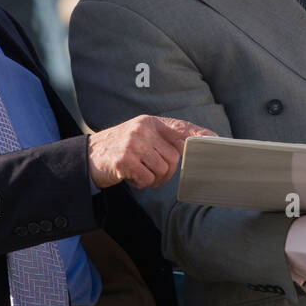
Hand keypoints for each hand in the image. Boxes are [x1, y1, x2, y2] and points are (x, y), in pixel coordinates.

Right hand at [87, 115, 213, 189]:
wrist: (88, 156)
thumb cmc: (121, 148)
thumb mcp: (141, 136)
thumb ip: (163, 139)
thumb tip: (191, 147)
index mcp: (150, 122)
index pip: (181, 129)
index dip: (200, 136)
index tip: (217, 141)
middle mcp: (143, 129)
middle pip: (173, 158)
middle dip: (165, 172)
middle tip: (150, 173)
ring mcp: (133, 143)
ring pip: (161, 170)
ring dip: (152, 179)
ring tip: (138, 172)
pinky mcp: (124, 159)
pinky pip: (147, 179)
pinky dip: (140, 183)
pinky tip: (129, 176)